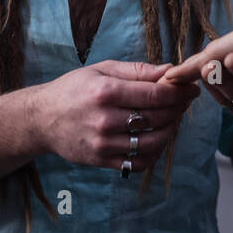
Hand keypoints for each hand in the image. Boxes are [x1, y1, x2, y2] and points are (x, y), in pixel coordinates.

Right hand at [31, 60, 198, 171]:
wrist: (41, 119)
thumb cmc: (74, 89)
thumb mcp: (102, 69)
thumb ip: (137, 71)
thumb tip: (170, 71)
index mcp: (106, 91)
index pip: (156, 94)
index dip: (179, 92)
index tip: (190, 89)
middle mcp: (105, 119)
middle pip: (158, 118)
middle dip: (178, 109)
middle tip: (184, 102)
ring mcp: (103, 143)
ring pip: (152, 143)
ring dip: (170, 131)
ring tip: (172, 120)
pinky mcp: (101, 161)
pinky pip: (138, 162)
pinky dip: (155, 153)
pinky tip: (157, 139)